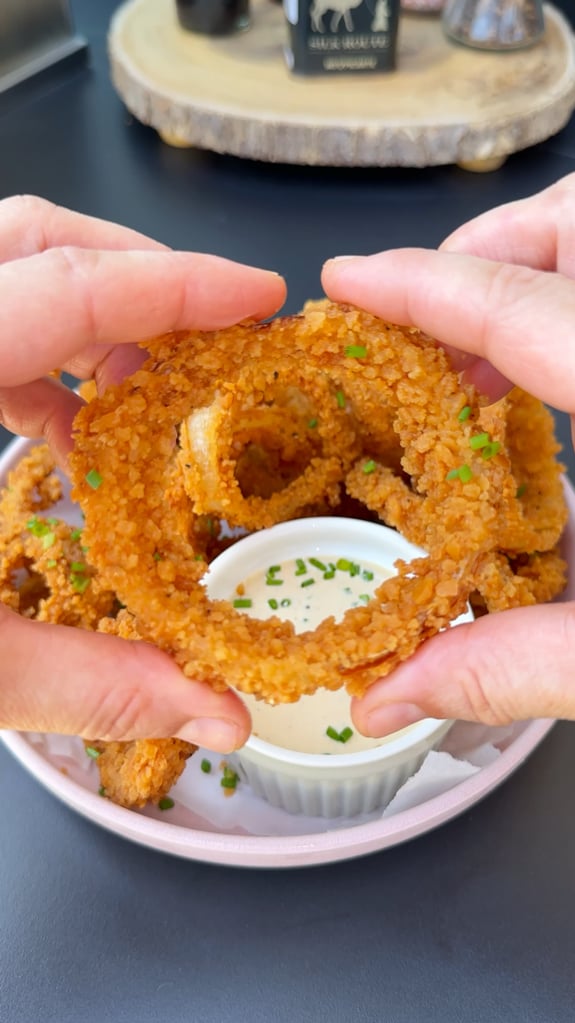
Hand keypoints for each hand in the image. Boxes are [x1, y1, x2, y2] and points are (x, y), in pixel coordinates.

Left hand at [0, 195, 285, 749]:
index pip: (65, 288)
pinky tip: (55, 432)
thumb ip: (85, 683)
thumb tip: (216, 712)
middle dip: (136, 280)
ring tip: (141, 393)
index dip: (177, 286)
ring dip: (84, 316)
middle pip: (30, 241)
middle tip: (206, 345)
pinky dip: (31, 355)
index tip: (255, 296)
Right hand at [322, 172, 574, 734]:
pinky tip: (535, 389)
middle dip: (484, 251)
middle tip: (417, 323)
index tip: (348, 283)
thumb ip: (509, 669)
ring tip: (464, 356)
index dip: (419, 287)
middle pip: (569, 230)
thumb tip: (392, 695)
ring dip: (521, 276)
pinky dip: (558, 313)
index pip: (517, 303)